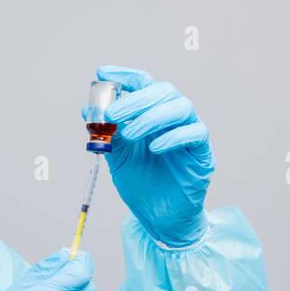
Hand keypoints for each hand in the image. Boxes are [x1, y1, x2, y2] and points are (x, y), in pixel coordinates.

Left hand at [82, 65, 211, 247]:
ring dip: (152, 116)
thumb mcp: (118, 157)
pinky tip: (154, 148)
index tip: (102, 73)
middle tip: (113, 114)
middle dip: (136, 99)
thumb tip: (87, 110)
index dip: (124, 75)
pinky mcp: (202, 152)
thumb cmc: (141, 184)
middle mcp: (172, 118)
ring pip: (181, 107)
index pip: (143, 84)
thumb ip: (107, 134)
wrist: (159, 217)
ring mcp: (190, 133)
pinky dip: (174, 137)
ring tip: (130, 134)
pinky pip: (196, 134)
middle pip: (163, 91)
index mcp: (151, 114)